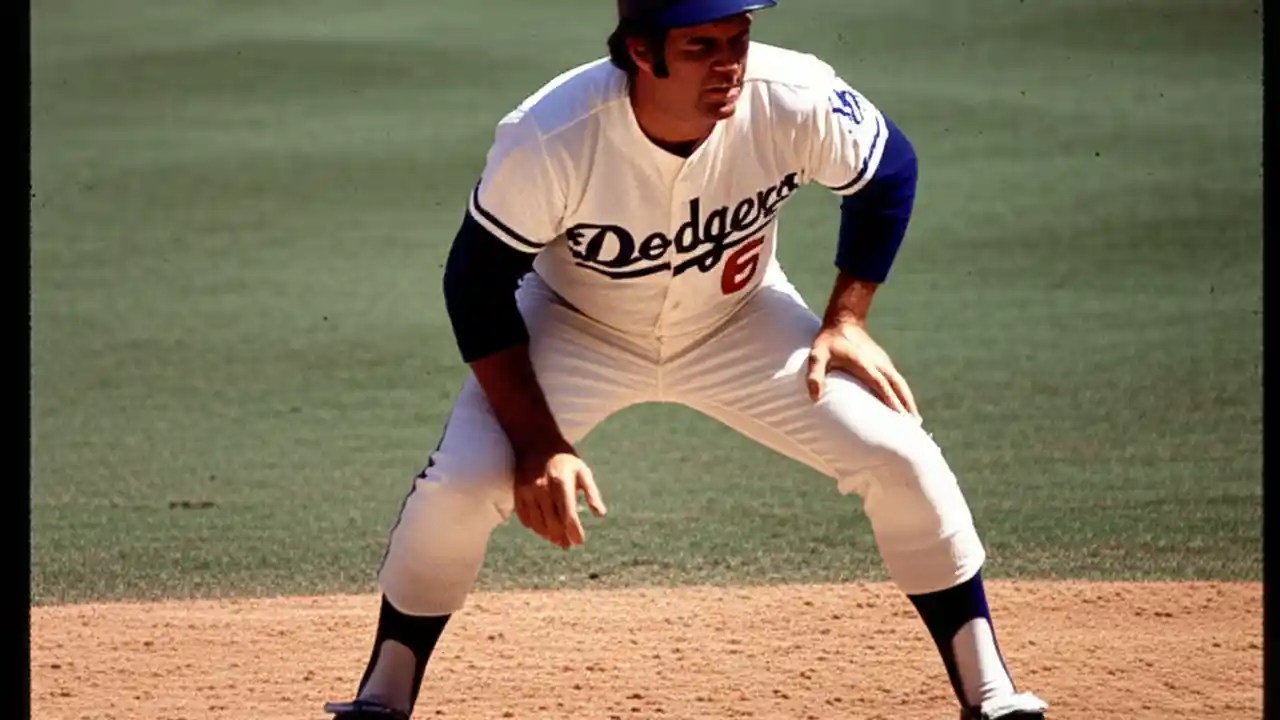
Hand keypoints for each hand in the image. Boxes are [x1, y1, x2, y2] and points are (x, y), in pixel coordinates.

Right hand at [513, 449, 606, 548]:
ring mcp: (528, 492)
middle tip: (569, 544)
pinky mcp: (518, 494)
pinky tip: (544, 530)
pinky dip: (535, 528)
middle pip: (552, 523)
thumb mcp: (582, 471)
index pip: (568, 515)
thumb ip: (592, 493)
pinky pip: (525, 519)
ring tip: (558, 540)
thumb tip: (600, 515)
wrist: (535, 442)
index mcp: (561, 482)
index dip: (574, 532)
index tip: (580, 542)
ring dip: (548, 536)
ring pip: (537, 524)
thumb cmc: (564, 458)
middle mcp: (542, 489)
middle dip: (562, 537)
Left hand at [806, 321, 920, 418]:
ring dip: (909, 401)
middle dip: (907, 404)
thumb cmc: (828, 342)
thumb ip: (815, 374)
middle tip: (915, 425)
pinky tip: (906, 406)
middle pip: (898, 385)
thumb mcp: (816, 355)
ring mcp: (883, 362)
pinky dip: (904, 393)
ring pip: (901, 383)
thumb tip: (815, 397)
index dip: (890, 399)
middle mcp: (878, 362)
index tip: (900, 416)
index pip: (880, 384)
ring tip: (916, 421)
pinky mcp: (884, 362)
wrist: (843, 321)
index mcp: (863, 363)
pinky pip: (897, 380)